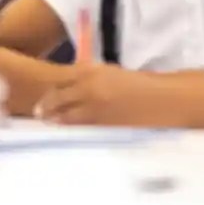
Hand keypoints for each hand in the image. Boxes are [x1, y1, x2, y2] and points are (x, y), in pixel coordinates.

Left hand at [33, 63, 165, 125]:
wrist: (163, 99)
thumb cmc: (140, 85)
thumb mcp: (110, 73)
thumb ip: (88, 78)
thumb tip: (69, 89)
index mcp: (90, 71)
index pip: (59, 81)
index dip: (49, 92)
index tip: (43, 99)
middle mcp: (89, 87)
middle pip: (57, 99)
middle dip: (46, 108)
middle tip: (40, 115)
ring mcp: (95, 107)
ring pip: (66, 116)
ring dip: (56, 121)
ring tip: (50, 125)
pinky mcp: (103, 125)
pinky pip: (81, 129)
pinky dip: (73, 130)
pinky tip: (70, 133)